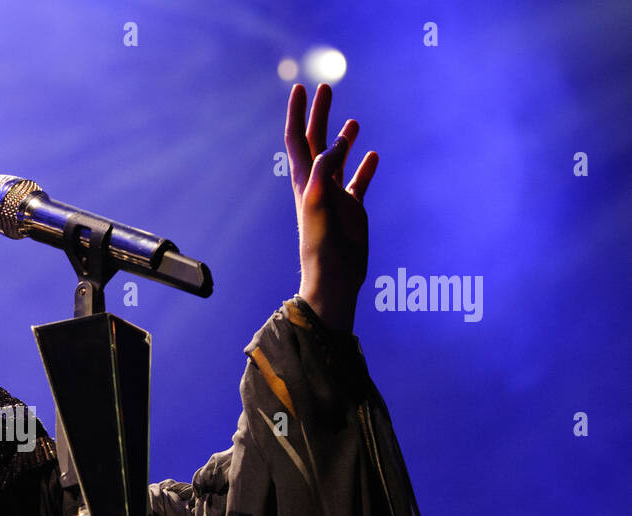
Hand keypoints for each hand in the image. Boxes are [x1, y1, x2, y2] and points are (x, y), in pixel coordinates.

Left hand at [284, 82, 378, 333]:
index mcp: (304, 180)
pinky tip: (373, 155)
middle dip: (319, 114)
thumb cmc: (321, 243)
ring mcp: (336, 196)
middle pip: (317, 141)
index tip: (300, 87)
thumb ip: (324, 171)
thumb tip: (338, 144)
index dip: (297, 113)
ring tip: (352, 120)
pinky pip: (359, 183)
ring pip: (339, 159)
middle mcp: (318, 184)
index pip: (297, 139)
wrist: (334, 275)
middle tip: (326, 86)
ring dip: (343, 138)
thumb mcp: (319, 202)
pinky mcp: (352, 210)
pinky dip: (365, 168)